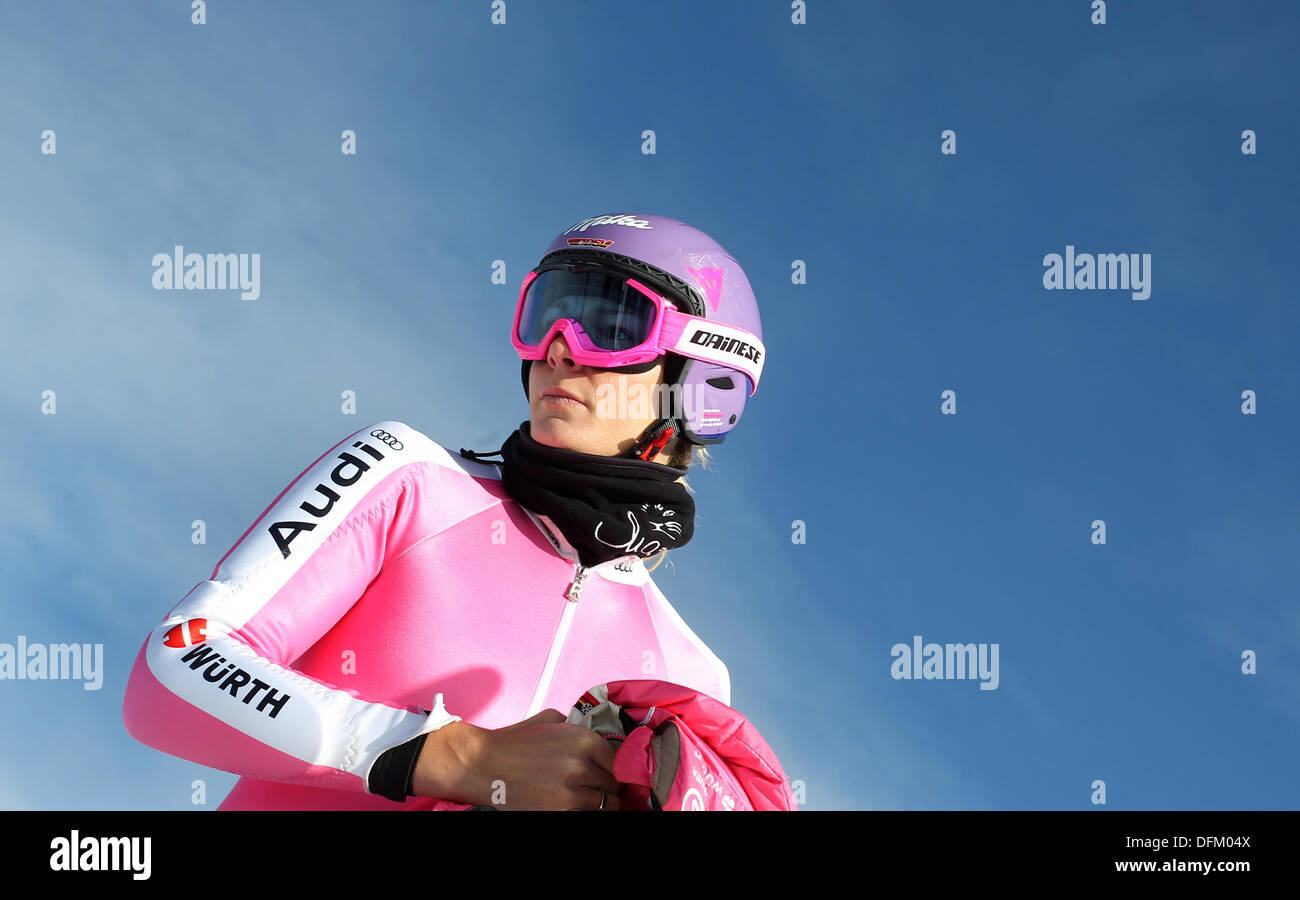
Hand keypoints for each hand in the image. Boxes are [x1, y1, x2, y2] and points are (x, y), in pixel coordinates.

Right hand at [412, 710, 621, 809]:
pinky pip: (586, 813)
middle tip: (599, 785)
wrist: (483, 764)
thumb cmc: (516, 741)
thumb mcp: (551, 721)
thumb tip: (601, 739)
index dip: (615, 766)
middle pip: (613, 783)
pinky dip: (583, 809)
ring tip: (585, 796)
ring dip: (598, 800)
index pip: (618, 759)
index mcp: (583, 739)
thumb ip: (579, 727)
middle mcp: (581, 764)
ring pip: (604, 802)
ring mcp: (571, 791)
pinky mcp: (559, 810)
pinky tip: (572, 802)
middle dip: (608, 784)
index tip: (612, 772)